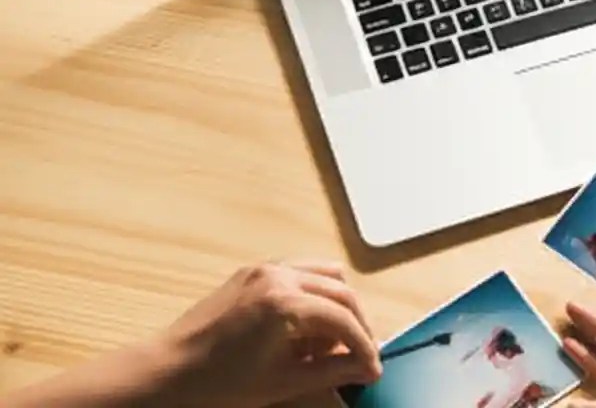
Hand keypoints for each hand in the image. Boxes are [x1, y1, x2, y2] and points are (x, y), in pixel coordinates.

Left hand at [153, 261, 381, 406]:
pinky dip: (313, 295)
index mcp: (284, 302)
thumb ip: (331, 371)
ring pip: (324, 275)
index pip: (343, 319)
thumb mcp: (282, 382)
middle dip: (356, 325)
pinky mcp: (251, 273)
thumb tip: (365, 368)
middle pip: (341, 292)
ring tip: (331, 343)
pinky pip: (299, 273)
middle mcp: (278, 276)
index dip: (364, 346)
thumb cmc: (217, 383)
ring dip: (336, 306)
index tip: (373, 370)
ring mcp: (263, 270)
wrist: (164, 373)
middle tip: (361, 357)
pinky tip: (306, 328)